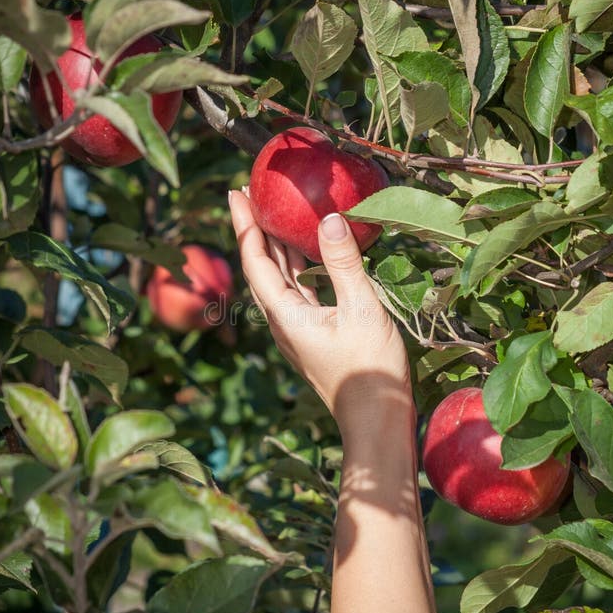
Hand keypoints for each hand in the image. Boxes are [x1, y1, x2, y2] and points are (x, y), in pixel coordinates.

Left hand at [228, 190, 412, 438]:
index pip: (254, 261)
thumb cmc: (370, 369)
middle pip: (260, 266)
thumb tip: (329, 217)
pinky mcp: (314, 333)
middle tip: (248, 193)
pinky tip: (308, 252)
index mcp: (284, 314)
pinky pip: (298, 291)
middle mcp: (282, 320)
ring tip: (274, 214)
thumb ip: (343, 263)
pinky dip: (297, 266)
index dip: (244, 224)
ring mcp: (297, 328)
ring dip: (274, 247)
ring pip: (279, 279)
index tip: (236, 193)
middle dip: (253, 229)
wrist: (376, 419)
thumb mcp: (361, 310)